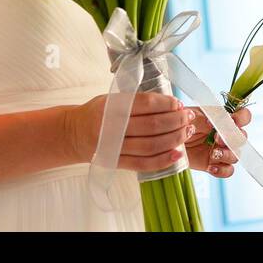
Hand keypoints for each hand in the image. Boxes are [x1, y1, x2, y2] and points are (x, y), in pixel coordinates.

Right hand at [66, 91, 193, 172]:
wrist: (74, 134)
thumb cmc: (99, 113)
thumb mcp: (112, 99)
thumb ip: (137, 101)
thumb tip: (170, 104)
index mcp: (112, 106)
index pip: (146, 103)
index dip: (166, 104)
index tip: (179, 104)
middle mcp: (112, 127)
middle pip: (152, 126)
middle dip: (176, 121)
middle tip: (188, 118)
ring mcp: (114, 147)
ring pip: (151, 145)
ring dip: (174, 139)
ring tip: (187, 132)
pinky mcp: (116, 163)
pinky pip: (143, 164)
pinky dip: (163, 160)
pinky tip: (177, 153)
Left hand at [184, 106, 250, 178]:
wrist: (166, 142)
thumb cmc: (178, 125)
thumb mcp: (190, 117)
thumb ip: (204, 118)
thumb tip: (216, 123)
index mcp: (222, 119)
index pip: (244, 116)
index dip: (242, 118)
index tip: (232, 121)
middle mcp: (225, 135)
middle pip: (242, 138)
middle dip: (232, 138)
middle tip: (217, 138)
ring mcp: (221, 150)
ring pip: (237, 155)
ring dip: (227, 154)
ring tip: (213, 154)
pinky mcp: (214, 164)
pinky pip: (228, 171)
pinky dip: (222, 170)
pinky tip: (210, 167)